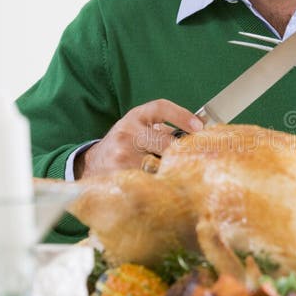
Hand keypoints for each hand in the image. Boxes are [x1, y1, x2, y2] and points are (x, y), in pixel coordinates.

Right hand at [75, 100, 203, 177]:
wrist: (93, 163)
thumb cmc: (127, 144)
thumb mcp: (142, 129)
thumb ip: (167, 129)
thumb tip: (202, 130)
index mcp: (136, 117)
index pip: (160, 107)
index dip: (182, 115)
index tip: (199, 127)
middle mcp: (128, 131)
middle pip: (164, 142)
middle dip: (181, 153)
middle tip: (197, 162)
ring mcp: (121, 153)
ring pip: (158, 165)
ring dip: (171, 172)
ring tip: (180, 178)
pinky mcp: (118, 174)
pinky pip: (147, 181)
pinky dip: (158, 185)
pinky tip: (163, 189)